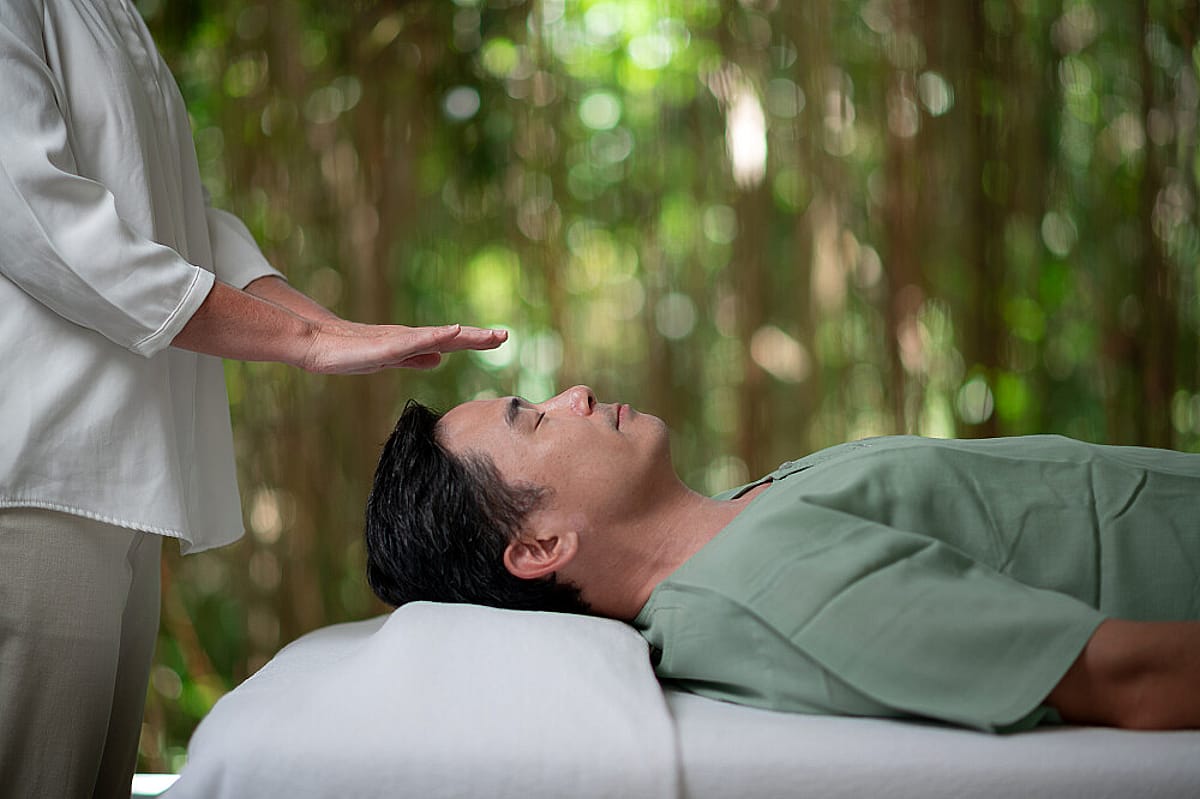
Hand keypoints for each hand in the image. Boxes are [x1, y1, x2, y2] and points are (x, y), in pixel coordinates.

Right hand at [299, 321, 506, 373]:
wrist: (319, 344)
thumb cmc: (352, 352)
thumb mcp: (391, 359)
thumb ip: (415, 358)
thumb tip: (439, 358)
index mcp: (414, 344)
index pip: (452, 342)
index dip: (476, 340)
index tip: (501, 338)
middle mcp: (411, 337)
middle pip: (452, 337)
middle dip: (479, 337)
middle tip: (506, 335)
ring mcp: (399, 340)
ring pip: (440, 336)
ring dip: (465, 335)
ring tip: (488, 335)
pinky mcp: (386, 345)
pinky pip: (416, 341)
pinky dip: (437, 335)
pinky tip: (453, 332)